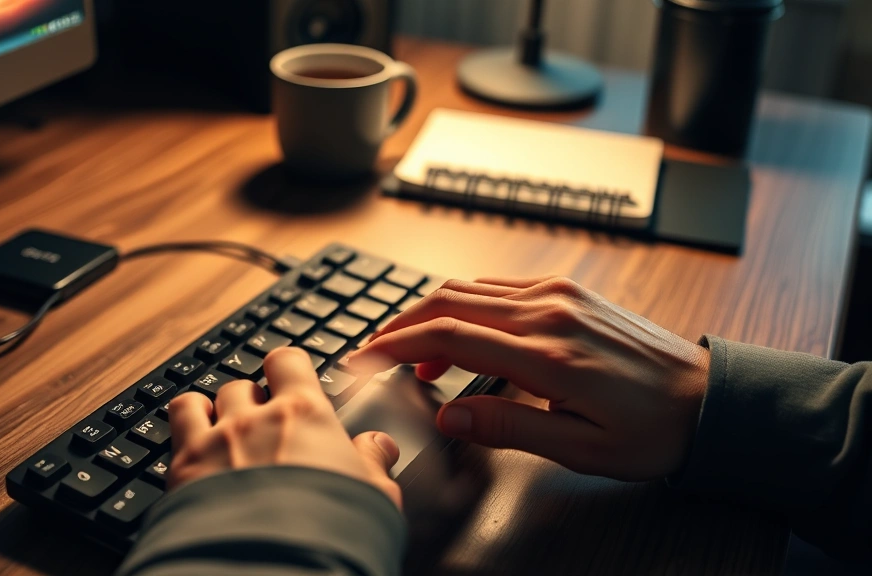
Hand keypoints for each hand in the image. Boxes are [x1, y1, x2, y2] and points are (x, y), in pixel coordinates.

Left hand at [165, 347, 402, 507]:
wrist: (277, 566)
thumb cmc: (330, 529)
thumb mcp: (374, 496)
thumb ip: (373, 463)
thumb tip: (380, 445)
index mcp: (305, 415)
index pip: (288, 362)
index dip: (288, 369)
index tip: (291, 381)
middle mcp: (257, 418)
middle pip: (245, 386)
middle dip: (252, 403)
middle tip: (264, 430)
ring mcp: (217, 439)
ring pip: (208, 399)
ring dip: (217, 413)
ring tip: (225, 438)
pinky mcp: (184, 466)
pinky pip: (178, 417)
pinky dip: (186, 420)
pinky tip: (193, 439)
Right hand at [350, 276, 709, 480]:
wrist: (706, 397)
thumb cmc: (650, 429)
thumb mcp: (580, 448)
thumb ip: (508, 428)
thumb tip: (448, 413)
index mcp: (549, 354)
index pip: (449, 336)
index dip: (396, 346)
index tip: (364, 359)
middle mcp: (549, 311)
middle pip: (448, 301)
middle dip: (400, 324)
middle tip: (372, 352)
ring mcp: (558, 293)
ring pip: (468, 288)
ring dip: (429, 314)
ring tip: (408, 353)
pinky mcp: (566, 290)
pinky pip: (496, 287)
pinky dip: (462, 305)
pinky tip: (457, 334)